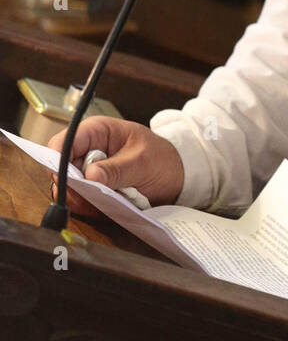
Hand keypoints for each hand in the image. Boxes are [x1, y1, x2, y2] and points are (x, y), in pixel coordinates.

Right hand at [47, 117, 184, 217]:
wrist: (177, 175)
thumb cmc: (161, 158)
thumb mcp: (143, 161)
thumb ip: (117, 169)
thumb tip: (90, 176)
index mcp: (96, 132)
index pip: (63, 142)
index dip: (58, 160)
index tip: (67, 178)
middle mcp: (87, 151)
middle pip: (60, 169)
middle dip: (74, 185)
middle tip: (95, 193)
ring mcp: (87, 173)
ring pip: (68, 190)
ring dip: (85, 199)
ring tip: (113, 197)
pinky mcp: (92, 191)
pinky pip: (80, 203)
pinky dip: (93, 208)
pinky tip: (112, 204)